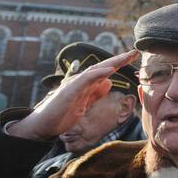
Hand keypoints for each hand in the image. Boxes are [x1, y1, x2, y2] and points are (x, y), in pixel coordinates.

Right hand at [9, 50, 139, 141]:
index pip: (105, 71)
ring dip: (111, 62)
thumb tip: (108, 82)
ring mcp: (74, 85)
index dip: (119, 64)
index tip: (133, 58)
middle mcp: (81, 81)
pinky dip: (98, 73)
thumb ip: (95, 93)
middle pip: (102, 67)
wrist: (43, 125)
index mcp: (86, 84)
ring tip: (125, 57)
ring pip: (95, 69)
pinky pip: (86, 79)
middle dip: (119, 59)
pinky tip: (110, 69)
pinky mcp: (70, 91)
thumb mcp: (84, 103)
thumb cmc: (62, 114)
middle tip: (134, 52)